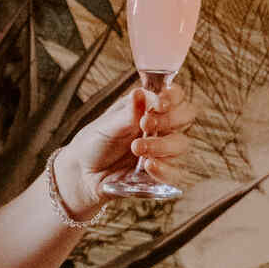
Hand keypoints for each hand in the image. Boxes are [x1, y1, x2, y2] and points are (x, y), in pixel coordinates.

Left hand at [59, 80, 199, 206]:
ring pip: (181, 145)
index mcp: (149, 109)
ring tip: (136, 148)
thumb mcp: (107, 125)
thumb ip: (128, 113)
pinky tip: (148, 165)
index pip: (175, 96)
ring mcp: (163, 151)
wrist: (82, 173)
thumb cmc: (94, 142)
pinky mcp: (160, 174)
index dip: (174, 96)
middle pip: (186, 118)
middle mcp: (161, 128)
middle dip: (169, 119)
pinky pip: (175, 173)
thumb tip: (139, 93)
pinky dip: (164, 169)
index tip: (161, 102)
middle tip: (145, 124)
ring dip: (161, 145)